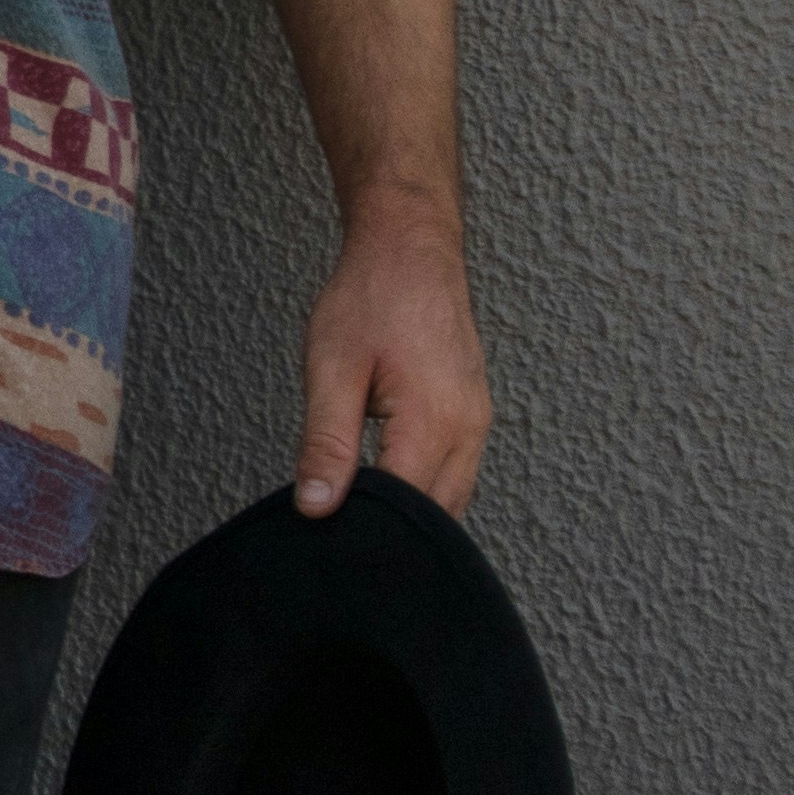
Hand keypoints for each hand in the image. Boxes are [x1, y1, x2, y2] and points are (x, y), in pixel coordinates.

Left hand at [298, 207, 491, 514]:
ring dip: (412, 519)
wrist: (410, 250)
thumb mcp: (331, 370)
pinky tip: (388, 495)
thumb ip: (325, 443)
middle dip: (393, 536)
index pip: (404, 511)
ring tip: (362, 525)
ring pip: (451, 502)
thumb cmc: (371, 298)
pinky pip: (455, 476)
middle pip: (436, 518)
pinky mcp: (472, 417)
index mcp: (433, 423)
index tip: (329, 543)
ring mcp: (477, 425)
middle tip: (341, 544)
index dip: (366, 534)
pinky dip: (425, 494)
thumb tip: (316, 507)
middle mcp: (468, 432)